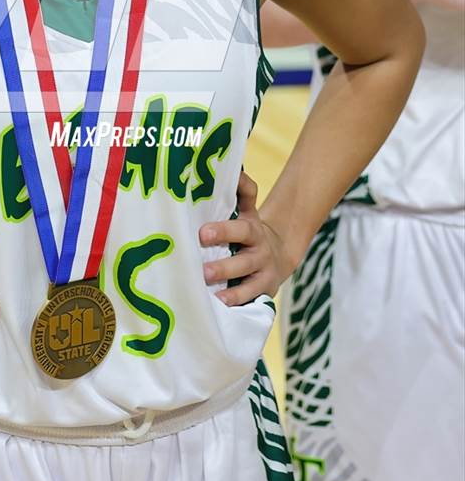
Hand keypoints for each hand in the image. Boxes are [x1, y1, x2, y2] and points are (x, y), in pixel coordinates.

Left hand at [198, 172, 287, 305]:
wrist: (278, 255)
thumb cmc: (249, 229)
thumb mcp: (248, 210)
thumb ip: (242, 191)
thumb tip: (235, 169)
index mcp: (252, 230)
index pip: (240, 229)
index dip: (223, 231)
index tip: (202, 233)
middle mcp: (259, 254)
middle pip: (244, 261)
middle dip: (224, 266)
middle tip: (203, 270)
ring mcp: (262, 277)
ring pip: (248, 285)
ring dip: (231, 292)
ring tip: (212, 296)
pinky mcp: (262, 295)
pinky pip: (251, 303)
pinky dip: (238, 307)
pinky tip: (221, 311)